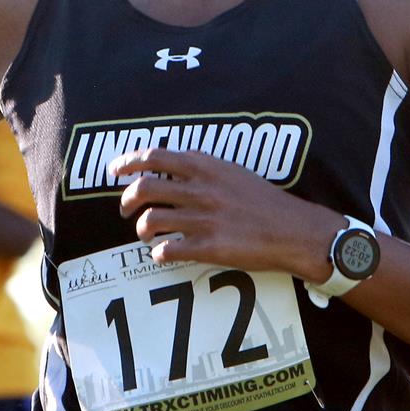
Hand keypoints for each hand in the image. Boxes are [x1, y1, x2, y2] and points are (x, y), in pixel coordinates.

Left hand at [114, 147, 338, 279]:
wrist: (294, 231)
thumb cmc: (265, 201)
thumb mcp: (234, 172)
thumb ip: (203, 168)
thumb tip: (170, 166)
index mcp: (207, 167)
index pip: (154, 157)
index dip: (127, 162)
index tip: (114, 171)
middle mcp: (201, 190)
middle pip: (144, 189)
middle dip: (126, 200)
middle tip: (125, 208)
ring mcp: (204, 220)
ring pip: (151, 222)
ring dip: (142, 230)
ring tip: (147, 234)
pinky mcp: (209, 248)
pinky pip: (168, 250)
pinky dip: (158, 253)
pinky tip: (163, 254)